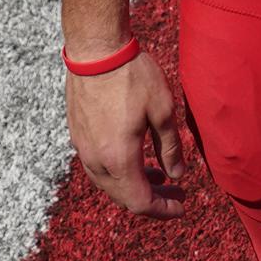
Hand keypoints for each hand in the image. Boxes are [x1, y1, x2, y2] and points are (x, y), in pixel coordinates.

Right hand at [66, 54, 189, 218]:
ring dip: (134, 186)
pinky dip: (119, 172)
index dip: (163, 210)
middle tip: (176, 192)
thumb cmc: (133, 75)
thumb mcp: (163, 111)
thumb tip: (177, 175)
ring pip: (109, 184)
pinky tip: (135, 157)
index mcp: (119, 158)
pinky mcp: (78, 135)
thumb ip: (170, 147)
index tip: (182, 206)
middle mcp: (96, 160)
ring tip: (160, 175)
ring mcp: (83, 148)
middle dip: (152, 200)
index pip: (141, 202)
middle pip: (124, 197)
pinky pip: (98, 167)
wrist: (96, 50)